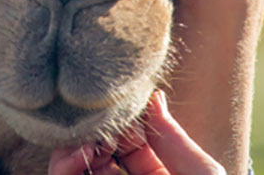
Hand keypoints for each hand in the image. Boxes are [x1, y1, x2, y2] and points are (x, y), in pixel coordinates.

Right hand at [47, 92, 224, 174]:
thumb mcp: (198, 174)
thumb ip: (172, 137)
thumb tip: (153, 97)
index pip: (128, 142)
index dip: (118, 123)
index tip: (114, 108)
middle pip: (97, 152)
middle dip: (90, 134)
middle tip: (90, 123)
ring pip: (75, 169)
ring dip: (71, 150)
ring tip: (80, 140)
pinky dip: (64, 168)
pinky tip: (76, 154)